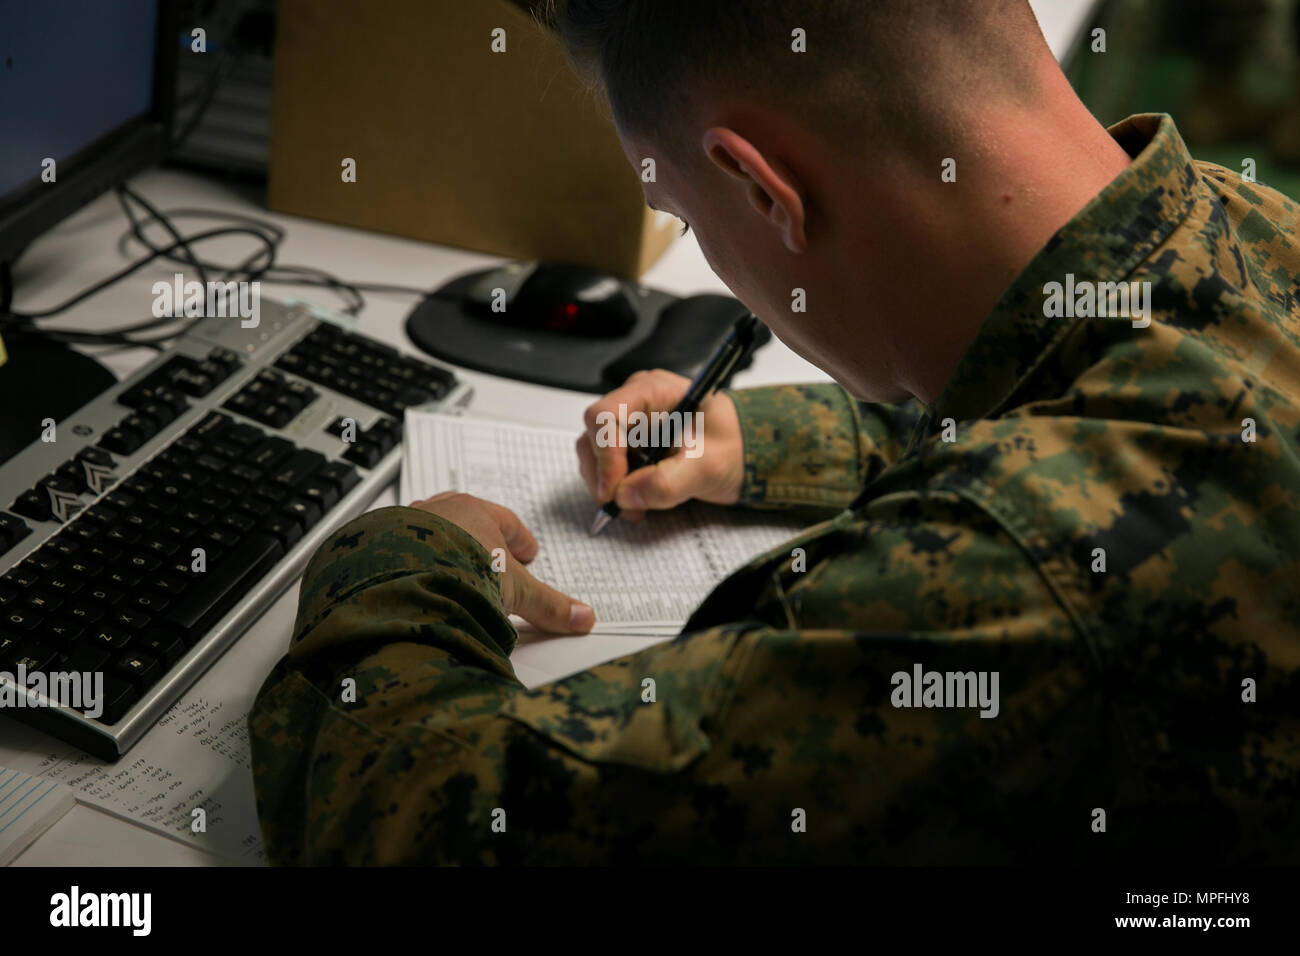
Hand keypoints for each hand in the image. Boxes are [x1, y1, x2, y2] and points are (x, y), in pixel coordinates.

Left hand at [409, 492, 594, 633]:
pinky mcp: (381, 542)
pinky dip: (412, 561)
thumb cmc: (459, 565)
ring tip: (449, 571)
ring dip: (442, 548)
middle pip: (466, 521)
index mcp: (476, 511)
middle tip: (488, 557)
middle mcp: (440, 510)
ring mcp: (407, 523)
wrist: (403, 571)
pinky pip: (402, 547)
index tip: (527, 552)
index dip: (520, 540)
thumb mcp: (515, 589)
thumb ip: (549, 605)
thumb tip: (582, 617)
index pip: (506, 523)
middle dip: (479, 539)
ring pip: (432, 531)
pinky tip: (416, 581)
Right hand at [576, 368, 744, 521]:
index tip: (615, 489)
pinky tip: (637, 502)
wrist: (743, 453)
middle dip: (603, 475)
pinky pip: (606, 467)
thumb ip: (669, 482)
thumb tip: (626, 495)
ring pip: (594, 454)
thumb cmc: (733, 446)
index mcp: (653, 391)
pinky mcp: (629, 445)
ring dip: (607, 485)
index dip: (605, 454)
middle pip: (593, 436)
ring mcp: (630, 424)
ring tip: (635, 508)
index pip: (606, 416)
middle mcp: (636, 403)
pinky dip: (615, 489)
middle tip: (622, 506)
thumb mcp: (709, 465)